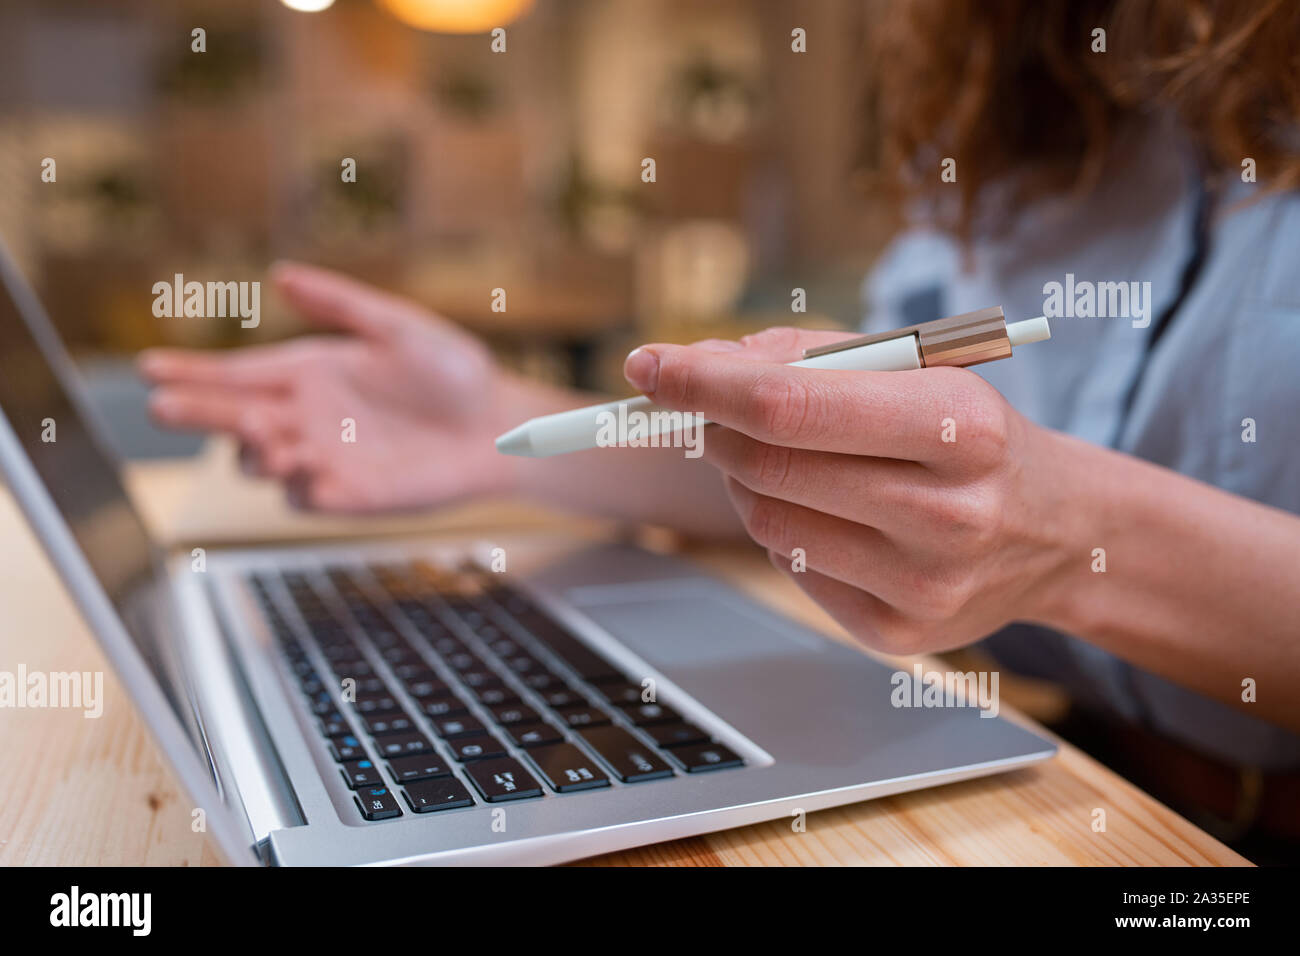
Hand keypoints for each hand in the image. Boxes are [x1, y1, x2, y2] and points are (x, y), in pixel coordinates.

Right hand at [140, 262, 522, 511]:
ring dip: (248, 449)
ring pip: (256, 461)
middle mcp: (305, 417)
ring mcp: (322, 459)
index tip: (149, 366)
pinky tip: (301, 464)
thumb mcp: (399, 327)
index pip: (235, 373)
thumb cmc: (454, 374)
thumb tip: (281, 273)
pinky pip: (302, 495)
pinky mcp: (347, 495)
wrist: (497, 428)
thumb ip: (341, 303)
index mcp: (308, 372)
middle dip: (194, 411)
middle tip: (164, 405)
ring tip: (258, 430)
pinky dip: (294, 483)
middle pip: (229, 418)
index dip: (191, 371)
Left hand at [623, 327, 1076, 654]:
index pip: (789, 405)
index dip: (702, 384)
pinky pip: (791, 567)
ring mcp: (921, 585)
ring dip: (744, 477)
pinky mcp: (897, 634)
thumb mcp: (917, 368)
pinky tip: (827, 510)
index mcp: (958, 426)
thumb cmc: (969, 433)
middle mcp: (946, 513)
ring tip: (784, 455)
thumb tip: (702, 364)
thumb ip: (808, 354)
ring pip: (765, 521)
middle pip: (765, 465)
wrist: (1057, 533)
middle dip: (713, 426)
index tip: (646, 367)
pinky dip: (782, 527)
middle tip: (701, 404)